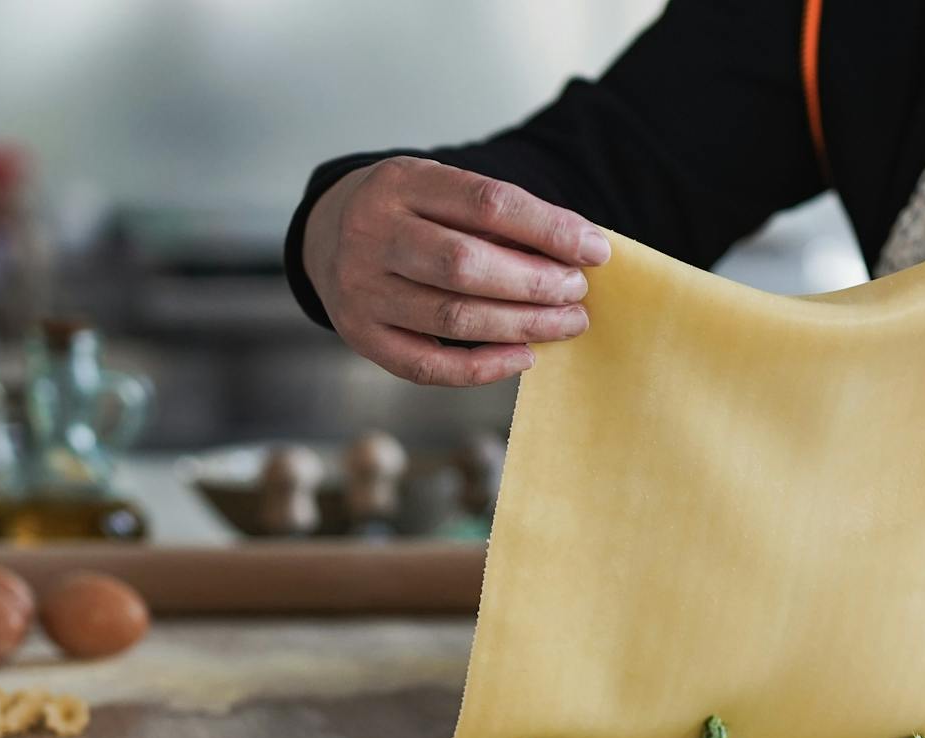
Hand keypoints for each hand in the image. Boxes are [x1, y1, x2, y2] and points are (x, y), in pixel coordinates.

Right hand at [303, 156, 610, 386]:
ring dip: (522, 325)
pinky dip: (485, 367)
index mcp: (400, 182)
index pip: (486, 203)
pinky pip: (430, 365)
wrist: (330, 234)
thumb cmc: (412, 215)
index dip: (548, 229)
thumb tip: (579, 253)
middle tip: (577, 292)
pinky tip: (525, 356)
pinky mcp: (360, 336)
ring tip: (565, 322)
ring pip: (452, 317)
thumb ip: (500, 219)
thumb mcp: (445, 192)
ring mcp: (359, 288)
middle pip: (465, 264)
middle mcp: (370, 232)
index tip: (594, 250)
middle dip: (534, 282)